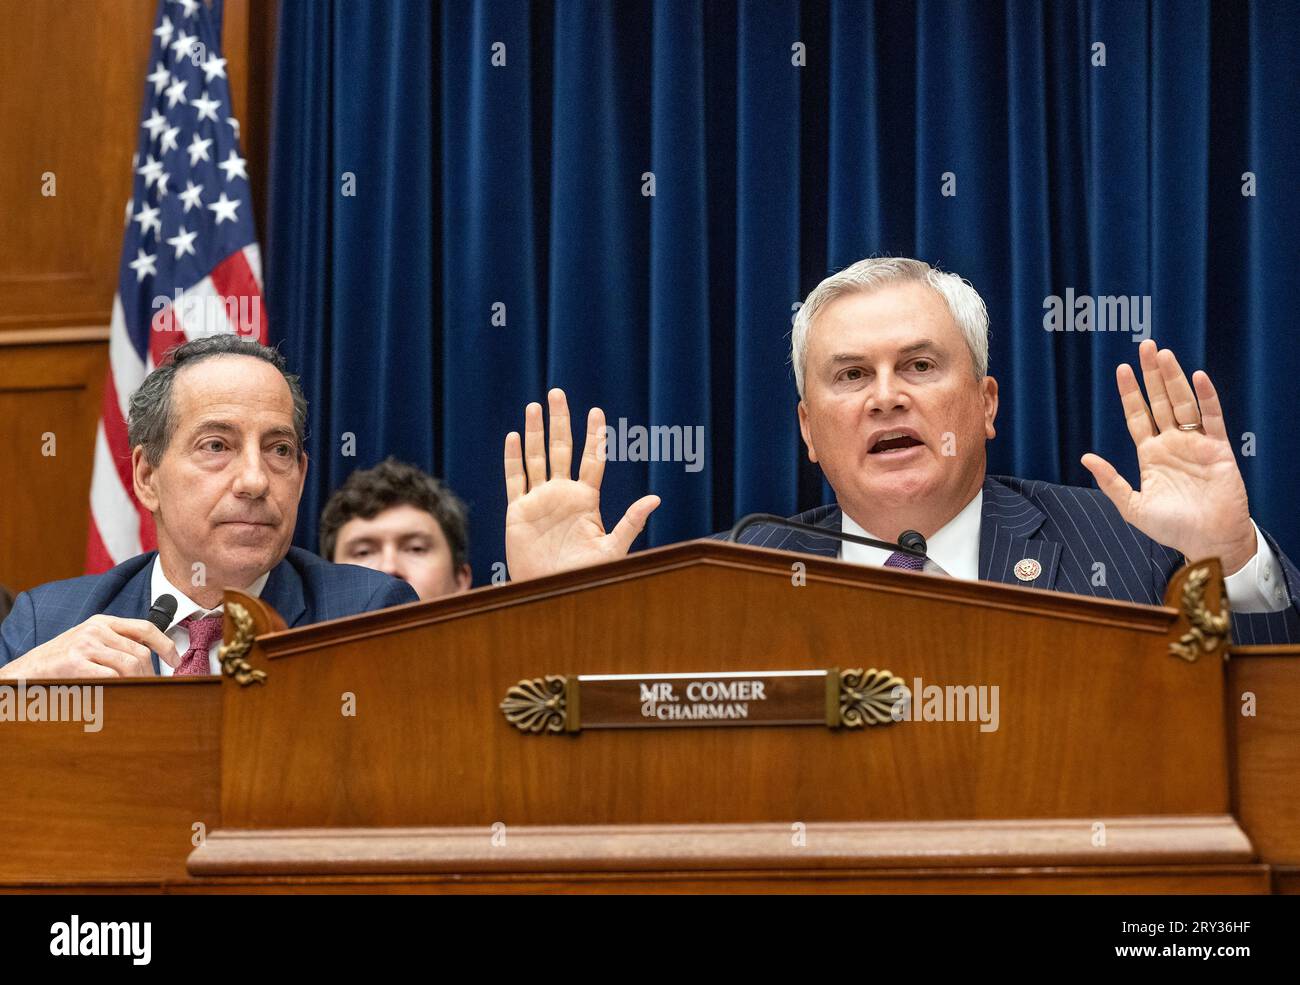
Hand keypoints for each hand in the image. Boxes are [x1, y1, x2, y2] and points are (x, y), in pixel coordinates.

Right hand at [0, 615, 180, 679]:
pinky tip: (122, 694)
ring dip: (140, 681)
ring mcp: (85, 644)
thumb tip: (151, 658)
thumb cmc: (62, 659)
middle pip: (140, 652)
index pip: (145, 627)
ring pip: (129, 665)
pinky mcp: (75, 662)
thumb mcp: (90, 642)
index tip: (176, 659)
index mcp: (102, 621)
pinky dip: (121, 687)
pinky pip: (111, 677)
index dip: (165, 644)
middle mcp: (96, 629)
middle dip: (152, 672)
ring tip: (140, 692)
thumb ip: (116, 644)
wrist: (27, 669)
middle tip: (155, 686)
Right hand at [504, 388, 659, 579]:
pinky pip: (515, 479)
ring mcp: (539, 500)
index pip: (592, 459)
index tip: (597, 412)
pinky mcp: (518, 510)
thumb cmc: (586, 575)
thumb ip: (631, 522)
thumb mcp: (612, 548)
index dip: (594, 436)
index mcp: (586, 499)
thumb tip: (655, 498)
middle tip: (558, 394)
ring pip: (536, 457)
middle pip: (561, 449)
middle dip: (560, 421)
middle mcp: (562, 494)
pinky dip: (514, 458)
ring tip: (535, 406)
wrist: (553, 593)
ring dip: (535, 432)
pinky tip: (514, 437)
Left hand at [1081, 339, 1255, 573]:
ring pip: (1183, 403)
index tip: (1121, 369)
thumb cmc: (1171, 528)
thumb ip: (1111, 481)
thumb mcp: (1132, 506)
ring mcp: (1196, 444)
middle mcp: (1172, 444)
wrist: (1207, 541)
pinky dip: (1206, 397)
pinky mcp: (1219, 448)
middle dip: (1153, 375)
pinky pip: (1213, 417)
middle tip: (1146, 346)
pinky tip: (1196, 377)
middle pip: (1161, 401)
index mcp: (1151, 455)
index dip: (1130, 393)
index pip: (1138, 415)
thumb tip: (1086, 457)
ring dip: (1174, 378)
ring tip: (1164, 354)